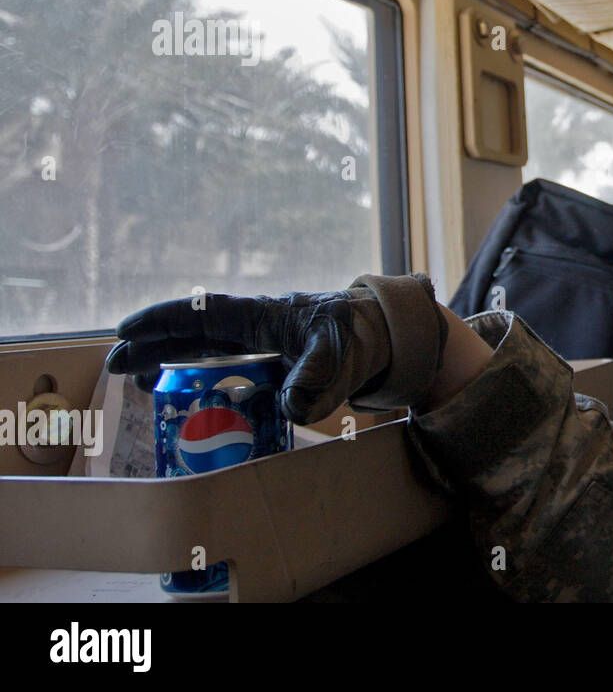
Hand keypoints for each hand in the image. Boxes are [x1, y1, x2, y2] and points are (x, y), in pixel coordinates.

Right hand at [105, 274, 447, 422]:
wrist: (390, 337)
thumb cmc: (361, 336)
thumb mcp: (338, 355)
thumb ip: (314, 380)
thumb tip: (294, 408)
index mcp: (263, 314)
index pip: (203, 314)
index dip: (163, 321)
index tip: (126, 329)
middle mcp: (257, 324)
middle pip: (193, 332)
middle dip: (152, 345)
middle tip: (113, 366)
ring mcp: (264, 341)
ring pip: (206, 348)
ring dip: (170, 361)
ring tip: (135, 381)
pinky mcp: (273, 359)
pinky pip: (227, 365)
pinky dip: (202, 376)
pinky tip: (188, 395)